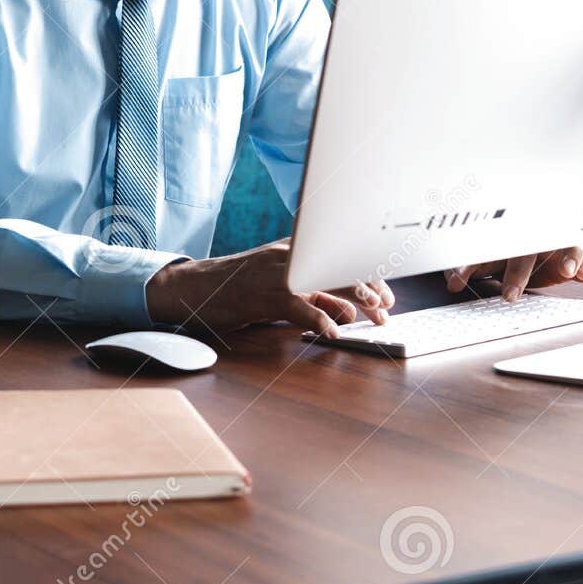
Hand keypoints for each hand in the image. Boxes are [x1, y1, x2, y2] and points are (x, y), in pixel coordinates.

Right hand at [145, 238, 393, 338]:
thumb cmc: (241, 289)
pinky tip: (332, 333)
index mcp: (296, 250)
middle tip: (385, 309)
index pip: (341, 254)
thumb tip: (350, 313)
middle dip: (369, 286)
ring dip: (354, 298)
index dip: (369, 274)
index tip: (386, 295)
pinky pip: (298, 306)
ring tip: (372, 316)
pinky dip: (319, 320)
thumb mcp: (285, 290)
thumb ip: (318, 298)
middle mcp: (290, 255)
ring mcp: (276, 273)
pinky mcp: (262, 295)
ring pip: (325, 278)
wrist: (196, 288)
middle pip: (339, 263)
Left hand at [444, 242, 582, 301]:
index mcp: (521, 234)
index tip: (507, 294)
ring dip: (581, 257)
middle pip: (547, 243)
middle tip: (546, 279)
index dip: (513, 271)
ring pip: (579, 245)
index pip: (515, 248)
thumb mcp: (487, 256)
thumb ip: (468, 267)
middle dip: (548, 261)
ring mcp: (565, 247)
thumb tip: (452, 282)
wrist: (530, 237)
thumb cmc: (508, 247)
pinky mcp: (581, 261)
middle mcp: (545, 236)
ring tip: (579, 273)